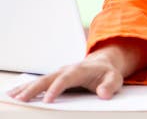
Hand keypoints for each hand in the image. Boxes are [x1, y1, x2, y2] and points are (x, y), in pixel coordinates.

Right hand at [6, 38, 146, 102]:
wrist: (103, 63)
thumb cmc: (107, 73)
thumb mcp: (114, 78)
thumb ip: (110, 85)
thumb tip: (103, 93)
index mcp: (80, 70)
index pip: (66, 78)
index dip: (56, 88)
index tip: (48, 100)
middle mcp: (66, 70)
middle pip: (48, 78)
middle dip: (34, 89)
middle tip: (21, 99)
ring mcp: (58, 73)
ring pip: (40, 80)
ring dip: (26, 88)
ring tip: (13, 97)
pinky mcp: (54, 78)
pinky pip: (38, 82)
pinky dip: (26, 87)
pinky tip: (15, 94)